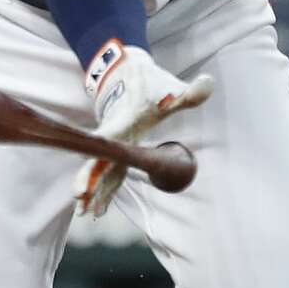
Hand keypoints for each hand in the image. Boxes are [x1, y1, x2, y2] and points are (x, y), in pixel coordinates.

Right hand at [74, 42, 212, 217]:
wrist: (126, 74)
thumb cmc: (150, 85)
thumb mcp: (171, 89)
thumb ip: (190, 92)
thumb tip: (208, 83)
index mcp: (123, 122)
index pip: (107, 142)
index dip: (98, 156)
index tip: (87, 165)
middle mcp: (113, 135)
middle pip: (97, 160)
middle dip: (88, 179)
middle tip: (80, 198)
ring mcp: (111, 143)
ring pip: (99, 170)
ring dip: (93, 191)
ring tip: (84, 213)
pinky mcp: (114, 150)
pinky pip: (106, 173)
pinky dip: (102, 190)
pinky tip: (97, 210)